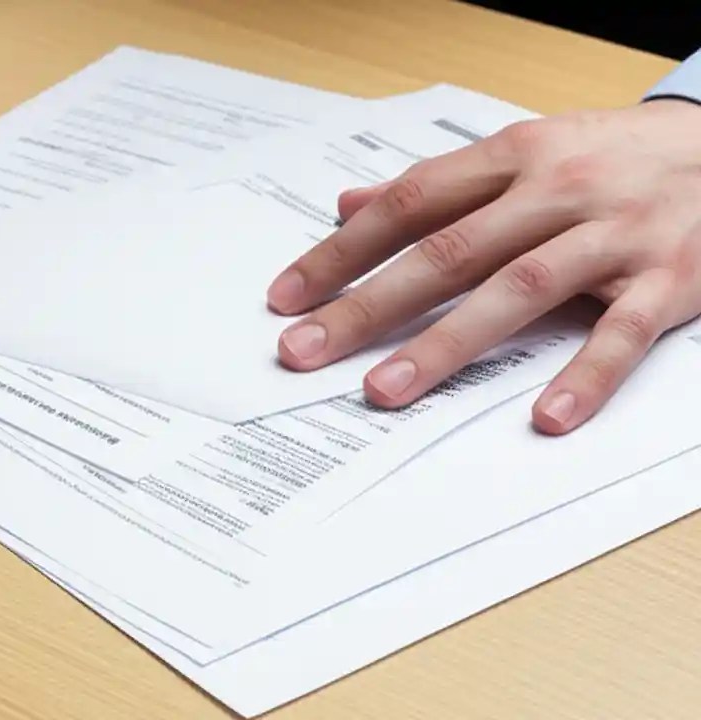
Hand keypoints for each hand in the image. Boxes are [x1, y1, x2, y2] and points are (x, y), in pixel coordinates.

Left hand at [266, 98, 700, 434]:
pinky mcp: (670, 279)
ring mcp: (614, 235)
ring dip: (446, 343)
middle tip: (303, 350)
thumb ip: (439, 183)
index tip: (286, 297)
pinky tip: (544, 418)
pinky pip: (623, 333)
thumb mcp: (525, 151)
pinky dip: (585, 376)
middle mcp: (557, 190)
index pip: (410, 203)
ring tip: (384, 390)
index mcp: (514, 157)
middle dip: (367, 304)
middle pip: (448, 251)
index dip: (342, 250)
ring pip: (520, 289)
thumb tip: (348, 205)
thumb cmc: (613, 156)